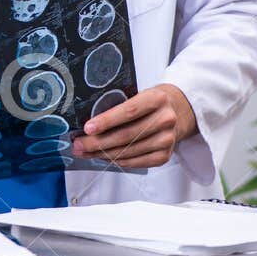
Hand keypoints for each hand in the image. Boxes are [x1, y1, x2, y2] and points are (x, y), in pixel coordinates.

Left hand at [73, 83, 197, 168]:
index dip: (107, 121)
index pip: (129, 111)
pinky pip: (136, 162)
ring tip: (84, 152)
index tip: (87, 128)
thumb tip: (87, 123)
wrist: (178, 111)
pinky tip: (102, 157)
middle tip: (78, 144)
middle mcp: (165, 119)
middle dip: (97, 142)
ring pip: (128, 151)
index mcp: (156, 99)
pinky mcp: (165, 155)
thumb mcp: (138, 93)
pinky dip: (117, 161)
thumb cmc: (150, 102)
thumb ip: (118, 104)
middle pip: (126, 135)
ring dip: (102, 154)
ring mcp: (167, 139)